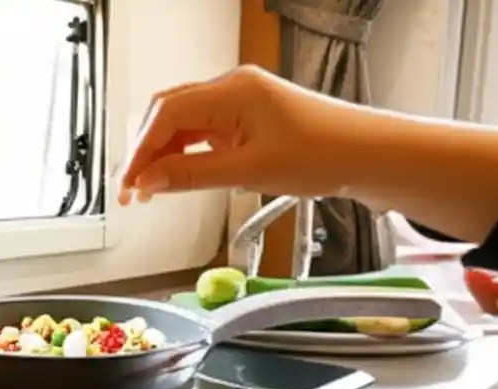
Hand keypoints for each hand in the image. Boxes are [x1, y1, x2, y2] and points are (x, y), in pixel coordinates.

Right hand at [116, 65, 497, 243]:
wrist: (369, 155)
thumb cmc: (324, 154)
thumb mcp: (249, 171)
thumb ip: (192, 176)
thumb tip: (150, 182)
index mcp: (232, 90)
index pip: (166, 115)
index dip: (140, 151)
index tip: (129, 185)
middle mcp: (233, 89)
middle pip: (168, 114)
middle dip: (146, 152)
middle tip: (132, 191)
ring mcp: (241, 102)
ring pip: (184, 124)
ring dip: (164, 155)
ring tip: (150, 190)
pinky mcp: (250, 119)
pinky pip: (205, 132)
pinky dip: (187, 154)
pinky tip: (179, 177)